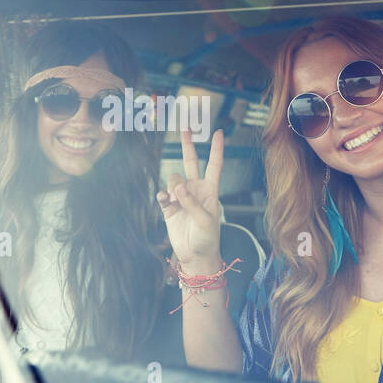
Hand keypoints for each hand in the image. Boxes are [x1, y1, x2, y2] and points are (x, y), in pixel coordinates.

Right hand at [157, 128, 223, 269]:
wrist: (195, 255)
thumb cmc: (207, 238)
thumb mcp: (205, 220)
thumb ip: (192, 202)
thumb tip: (178, 187)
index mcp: (210, 190)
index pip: (214, 165)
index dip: (216, 149)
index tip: (219, 132)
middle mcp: (195, 190)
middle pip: (191, 162)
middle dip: (188, 144)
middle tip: (185, 127)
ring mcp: (182, 197)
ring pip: (174, 179)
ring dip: (173, 186)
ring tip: (176, 201)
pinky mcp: (169, 207)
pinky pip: (163, 194)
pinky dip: (163, 196)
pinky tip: (166, 202)